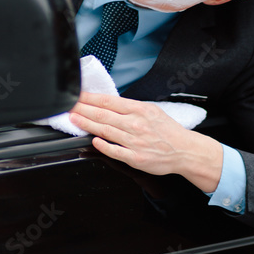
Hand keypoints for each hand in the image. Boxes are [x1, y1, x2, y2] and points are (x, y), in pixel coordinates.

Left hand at [69, 91, 222, 192]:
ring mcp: (135, 141)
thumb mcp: (152, 111)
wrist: (185, 150)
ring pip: (106, 130)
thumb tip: (109, 104)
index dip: (90, 98)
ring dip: (87, 124)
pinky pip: (116, 151)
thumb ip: (131, 108)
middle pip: (103, 114)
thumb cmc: (168, 131)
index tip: (77, 95)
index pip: (109, 101)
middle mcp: (136, 124)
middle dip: (83, 109)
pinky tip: (93, 140)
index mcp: (139, 110)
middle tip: (69, 105)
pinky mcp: (136, 157)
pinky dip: (104, 145)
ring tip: (74, 119)